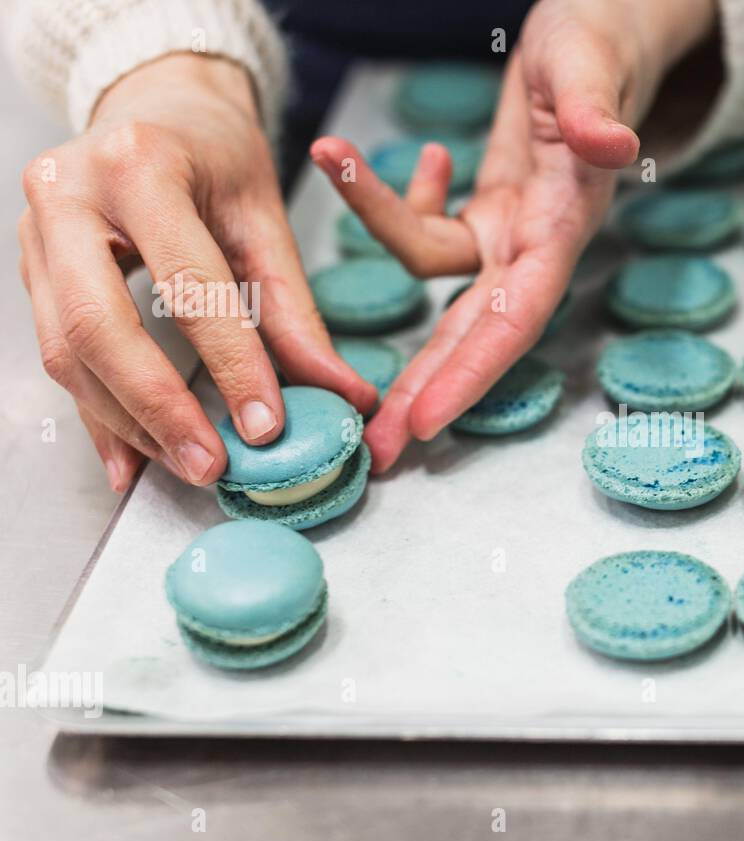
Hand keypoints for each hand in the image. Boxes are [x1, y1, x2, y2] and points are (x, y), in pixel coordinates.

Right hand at [19, 53, 376, 491]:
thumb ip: (297, 310)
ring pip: (66, 349)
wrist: (156, 105)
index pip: (187, 282)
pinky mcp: (29, 267)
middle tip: (211, 464)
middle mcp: (67, 194)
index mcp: (138, 165)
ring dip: (128, 421)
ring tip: (188, 465)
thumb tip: (346, 394)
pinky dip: (98, 415)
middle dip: (157, 406)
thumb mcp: (266, 217)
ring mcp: (34, 232)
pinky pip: (56, 354)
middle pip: (96, 323)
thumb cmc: (215, 155)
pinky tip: (132, 461)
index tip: (266, 423)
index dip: (229, 361)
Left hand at [311, 0, 715, 472]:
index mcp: (563, 221)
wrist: (601, 27)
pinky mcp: (491, 217)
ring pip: (446, 302)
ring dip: (396, 323)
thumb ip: (599, 108)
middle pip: (478, 336)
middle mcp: (538, 243)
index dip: (474, 373)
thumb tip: (612, 148)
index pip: (517, 314)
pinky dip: (387, 213)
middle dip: (428, 395)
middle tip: (378, 454)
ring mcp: (513, 235)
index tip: (425, 423)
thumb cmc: (598, 38)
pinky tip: (355, 164)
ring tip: (334, 370)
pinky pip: (430, 238)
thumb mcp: (591, 60)